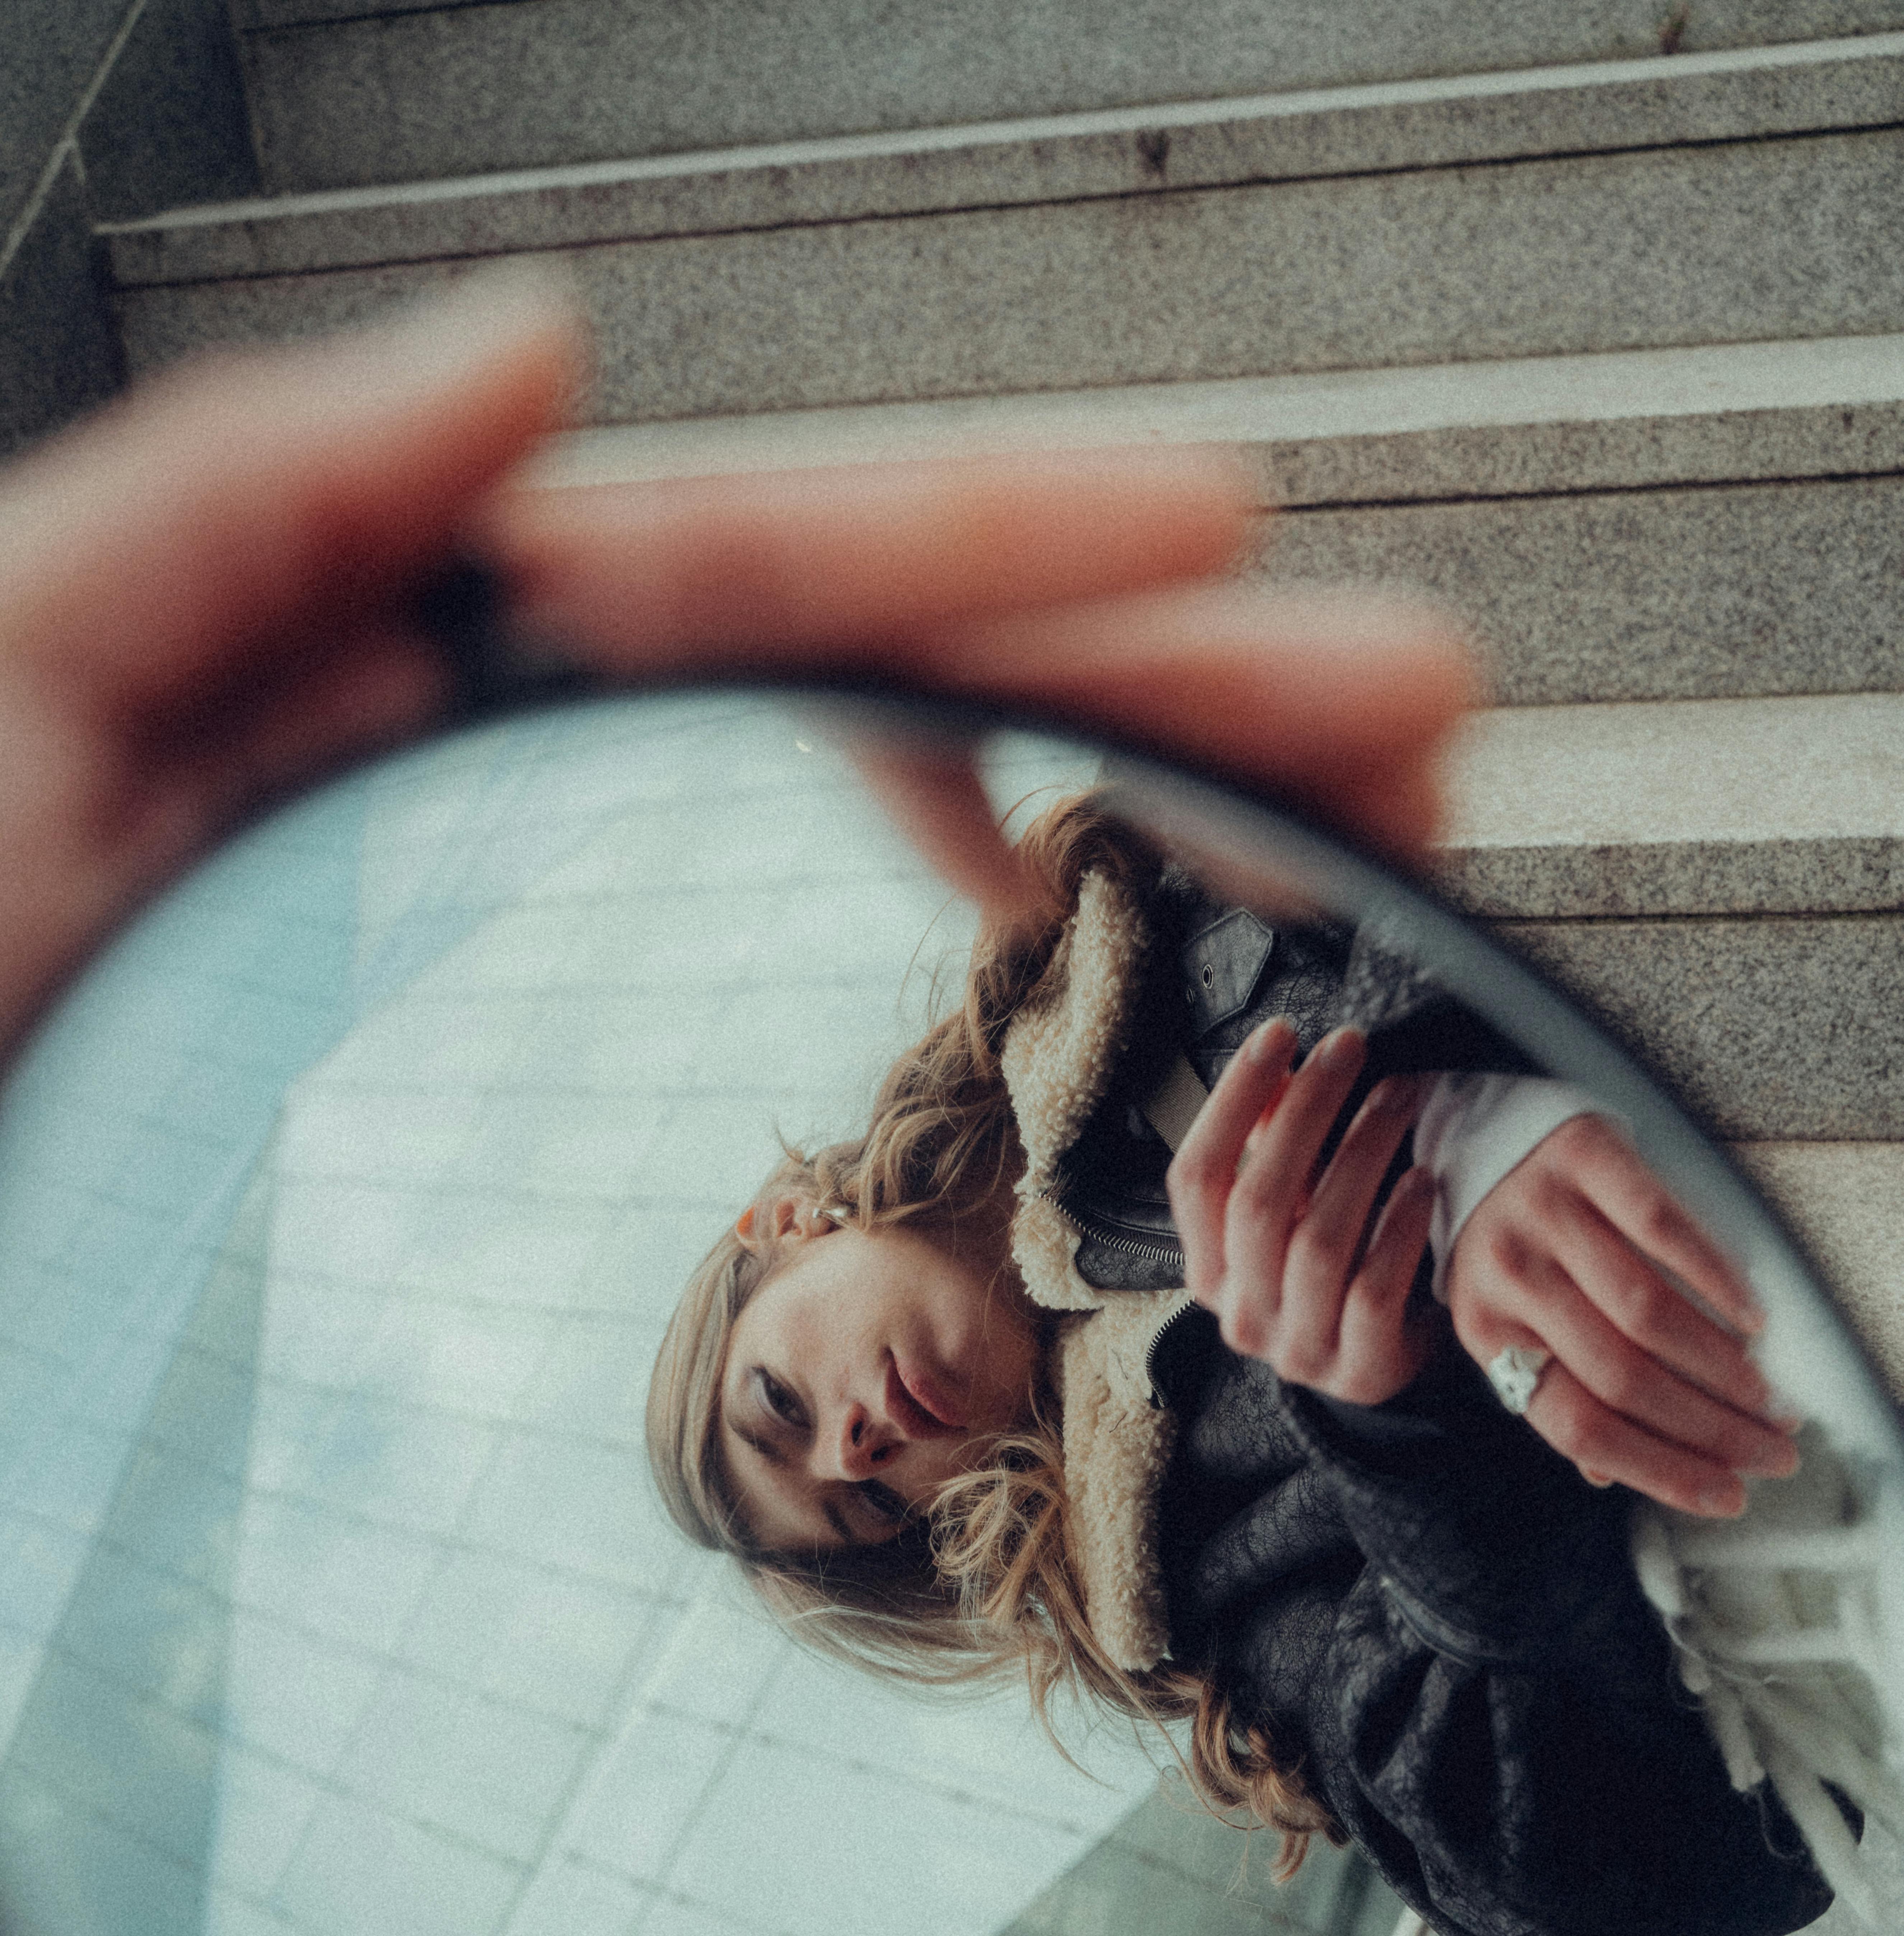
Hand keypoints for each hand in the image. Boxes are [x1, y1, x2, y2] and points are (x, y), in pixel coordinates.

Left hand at [0, 272, 1479, 1056]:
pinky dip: (911, 975)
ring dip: (1096, 821)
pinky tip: (1049, 950)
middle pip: (855, 704)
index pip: (723, 573)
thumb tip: (533, 358)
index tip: (1216, 528)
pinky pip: (761, 1015)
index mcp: (370, 681)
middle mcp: (481, 796)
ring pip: (849, 850)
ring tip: (1334, 849)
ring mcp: (518, 958)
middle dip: (1132, 687)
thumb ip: (216, 517)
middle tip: (1392, 723)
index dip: (976, 540)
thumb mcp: (3, 707)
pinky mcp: (512, 1135)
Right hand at [1167, 1019, 1436, 1402]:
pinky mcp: (1357, 1371)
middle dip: (1305, 1111)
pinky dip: (1398, 1228)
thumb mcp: (1293, 1209)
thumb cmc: (1339, 1272)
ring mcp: (1297, 1348)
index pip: (1196, 1178)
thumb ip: (1273, 1146)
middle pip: (1257, 1200)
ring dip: (1361, 1154)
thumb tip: (1273, 1061)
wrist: (1388, 1360)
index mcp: (1209, 1270)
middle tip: (1349, 1049)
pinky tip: (1423, 1180)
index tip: (1278, 1036)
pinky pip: (1372, 1291)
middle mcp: (1241, 1313)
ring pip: (1316, 1240)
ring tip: (1399, 1097)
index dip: (1231, 1100)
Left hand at [1445, 1113, 1799, 1517]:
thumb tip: (1610, 1472)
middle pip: (1623, 1377)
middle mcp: (1509, 1276)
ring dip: (1722, 1367)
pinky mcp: (1581, 1155)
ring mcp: (1544, 1213)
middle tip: (1772, 1450)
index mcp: (1487, 1334)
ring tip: (1770, 1401)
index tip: (1728, 1494)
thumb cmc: (1504, 1243)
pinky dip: (1713, 1275)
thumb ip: (1551, 1388)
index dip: (1660, 1469)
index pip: (1579, 1425)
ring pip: (1646, 1312)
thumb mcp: (1503, 1320)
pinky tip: (1752, 1317)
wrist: (1467, 1133)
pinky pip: (1659, 1223)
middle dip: (1710, 1427)